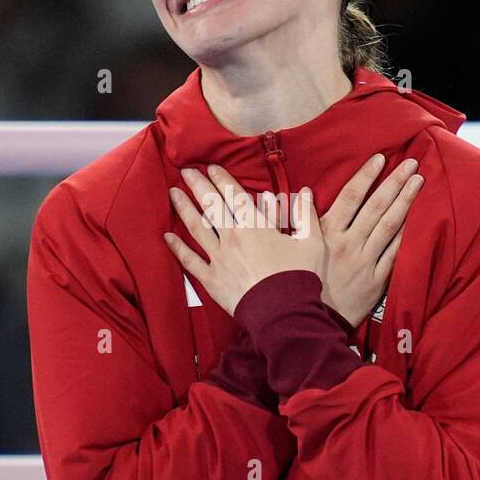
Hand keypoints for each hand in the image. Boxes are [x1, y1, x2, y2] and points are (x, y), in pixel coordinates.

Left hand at [164, 164, 325, 315]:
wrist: (282, 313)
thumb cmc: (298, 277)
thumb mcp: (311, 243)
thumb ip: (305, 216)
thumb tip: (305, 193)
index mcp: (255, 226)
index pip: (234, 195)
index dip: (222, 179)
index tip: (211, 167)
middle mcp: (232, 237)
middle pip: (211, 206)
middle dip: (198, 185)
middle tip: (186, 171)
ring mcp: (219, 258)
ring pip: (196, 228)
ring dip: (184, 208)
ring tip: (173, 193)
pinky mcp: (211, 279)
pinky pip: (190, 261)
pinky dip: (178, 249)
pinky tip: (167, 237)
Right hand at [319, 154, 423, 326]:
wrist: (310, 322)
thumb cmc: (302, 282)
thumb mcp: (296, 249)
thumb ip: (303, 220)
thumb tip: (304, 192)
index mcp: (327, 234)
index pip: (350, 197)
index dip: (366, 176)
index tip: (380, 158)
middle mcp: (348, 244)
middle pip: (376, 207)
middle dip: (394, 182)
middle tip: (411, 163)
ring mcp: (364, 262)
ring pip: (389, 226)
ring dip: (405, 202)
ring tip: (418, 182)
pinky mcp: (376, 280)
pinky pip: (395, 253)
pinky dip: (406, 235)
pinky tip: (417, 219)